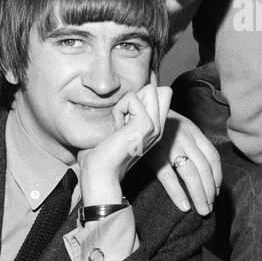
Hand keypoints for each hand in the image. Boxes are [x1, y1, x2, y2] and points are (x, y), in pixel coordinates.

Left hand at [78, 79, 172, 201]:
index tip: (125, 122)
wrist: (100, 172)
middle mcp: (159, 127)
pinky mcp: (147, 124)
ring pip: (149, 89)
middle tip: (122, 123)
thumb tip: (133, 92)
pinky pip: (131, 99)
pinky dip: (119, 110)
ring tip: (120, 126)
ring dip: (126, 105)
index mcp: (155, 128)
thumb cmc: (102, 153)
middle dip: (133, 99)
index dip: (139, 98)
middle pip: (157, 89)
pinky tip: (116, 130)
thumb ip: (129, 110)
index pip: (161, 93)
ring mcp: (155, 126)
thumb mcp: (119, 125)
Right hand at [149, 109, 222, 215]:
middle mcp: (186, 139)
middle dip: (210, 191)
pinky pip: (170, 178)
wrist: (137, 114)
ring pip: (192, 175)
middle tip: (210, 207)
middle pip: (205, 169)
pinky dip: (178, 194)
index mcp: (194, 131)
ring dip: (200, 196)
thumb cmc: (158, 123)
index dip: (218, 177)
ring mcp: (171, 147)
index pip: (213, 157)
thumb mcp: (179, 126)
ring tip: (203, 210)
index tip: (217, 192)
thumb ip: (191, 142)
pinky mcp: (155, 156)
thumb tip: (203, 166)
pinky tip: (185, 207)